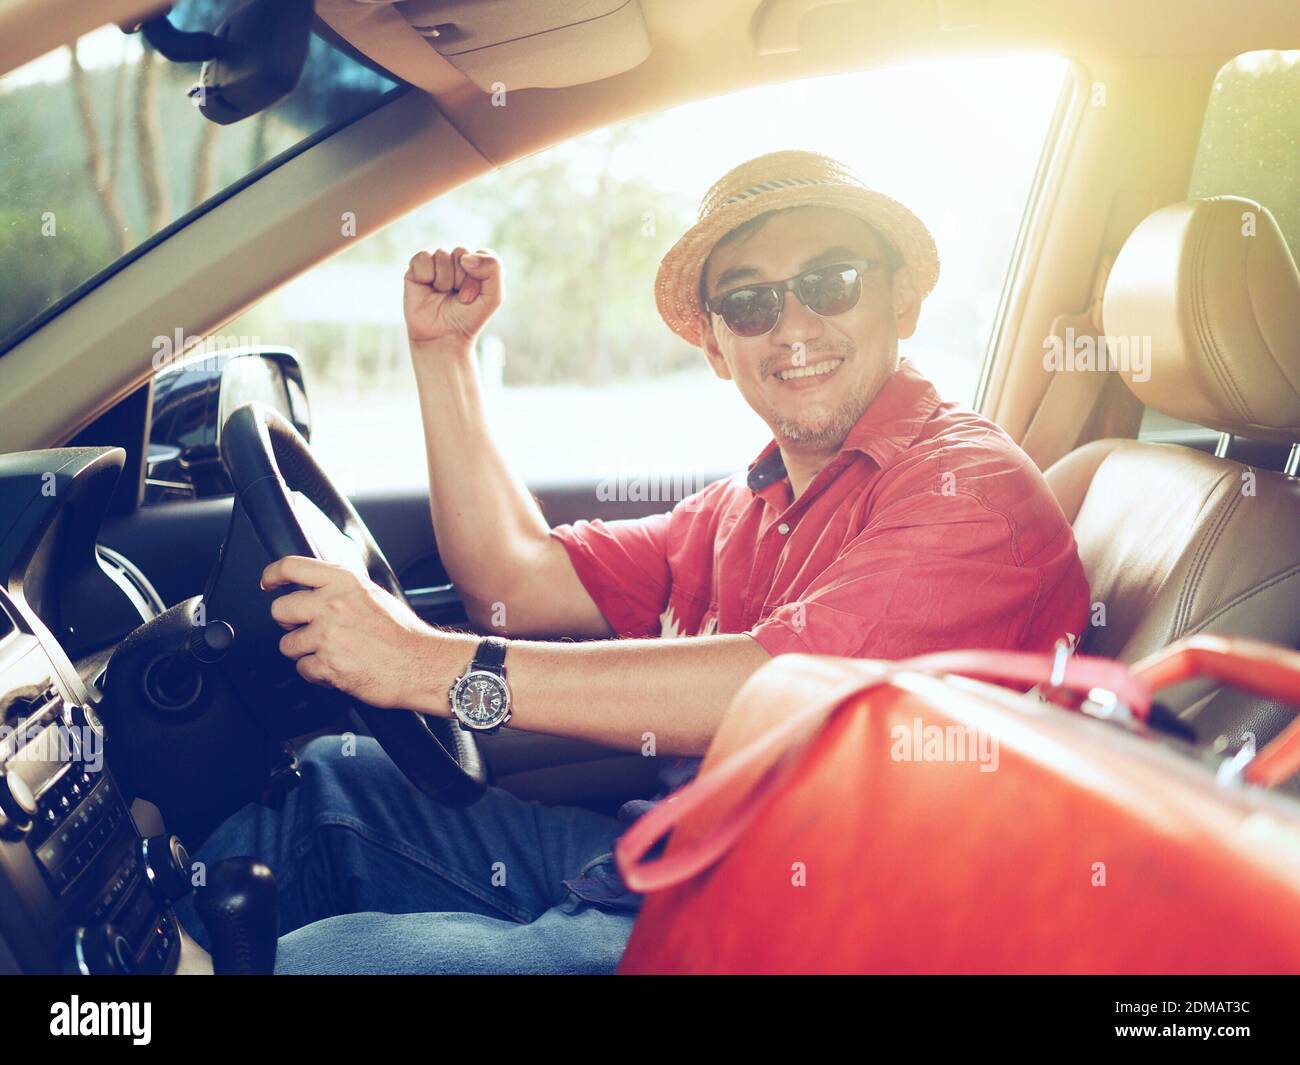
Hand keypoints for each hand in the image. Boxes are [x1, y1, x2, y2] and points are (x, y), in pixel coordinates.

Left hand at [261, 555, 468, 713]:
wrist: (422, 664)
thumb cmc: (404, 634)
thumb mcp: (373, 594)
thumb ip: (342, 588)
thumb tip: (316, 588)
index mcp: (344, 582)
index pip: (291, 567)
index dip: (272, 574)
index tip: (268, 582)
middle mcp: (333, 605)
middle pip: (279, 609)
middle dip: (288, 622)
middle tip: (304, 628)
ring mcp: (328, 635)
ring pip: (288, 644)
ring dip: (304, 652)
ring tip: (330, 652)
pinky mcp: (328, 665)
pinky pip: (303, 669)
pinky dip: (317, 673)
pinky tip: (337, 668)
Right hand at [403, 246, 502, 352]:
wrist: (444, 337)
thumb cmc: (469, 317)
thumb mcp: (494, 297)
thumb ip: (493, 269)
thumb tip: (465, 257)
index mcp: (477, 264)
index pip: (482, 254)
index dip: (481, 276)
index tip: (475, 296)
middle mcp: (456, 260)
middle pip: (462, 252)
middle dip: (462, 279)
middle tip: (459, 298)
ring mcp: (436, 263)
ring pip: (442, 254)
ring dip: (445, 280)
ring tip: (443, 294)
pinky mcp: (417, 268)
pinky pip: (424, 257)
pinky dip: (427, 274)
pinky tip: (429, 288)